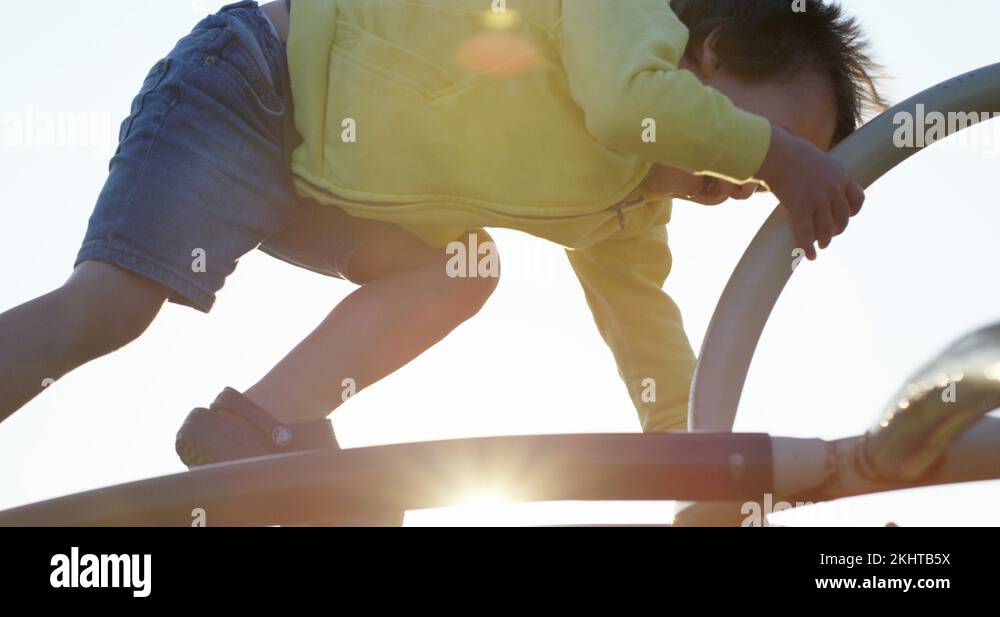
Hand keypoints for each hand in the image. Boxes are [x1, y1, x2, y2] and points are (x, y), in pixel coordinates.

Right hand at [755, 125, 864, 259]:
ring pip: (827, 228)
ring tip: (821, 246)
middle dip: (838, 229)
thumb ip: (818, 168)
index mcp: (840, 174)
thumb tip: (808, 169)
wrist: (774, 152)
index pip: (857, 197)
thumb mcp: (813, 155)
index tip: (847, 216)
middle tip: (830, 235)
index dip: (853, 211)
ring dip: (825, 240)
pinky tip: (809, 256)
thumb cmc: (787, 149)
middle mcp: (833, 189)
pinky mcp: (801, 209)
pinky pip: (807, 233)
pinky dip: (808, 247)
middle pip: (842, 217)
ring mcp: (818, 200)